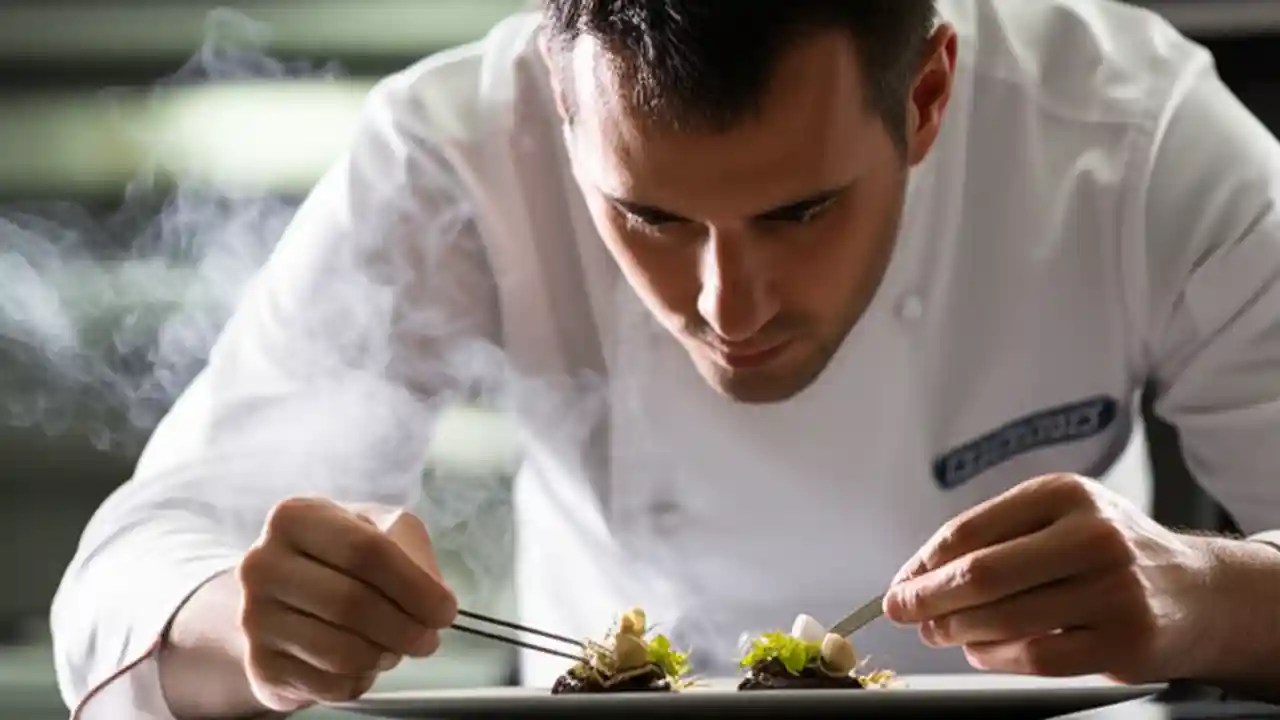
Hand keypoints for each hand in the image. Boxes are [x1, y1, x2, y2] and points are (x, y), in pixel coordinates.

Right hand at [237, 498, 457, 710]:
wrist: (276, 597)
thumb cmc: (337, 556)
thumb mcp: (377, 529)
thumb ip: (410, 550)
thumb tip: (435, 597)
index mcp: (295, 517)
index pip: (366, 551)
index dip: (415, 586)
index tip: (445, 610)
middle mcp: (263, 564)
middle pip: (353, 604)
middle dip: (407, 628)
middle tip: (430, 639)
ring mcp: (254, 617)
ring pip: (341, 651)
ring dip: (385, 655)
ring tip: (397, 648)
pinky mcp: (260, 666)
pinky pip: (328, 684)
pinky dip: (361, 679)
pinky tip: (364, 662)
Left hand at [882, 473, 1218, 682]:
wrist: (1196, 591)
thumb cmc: (1109, 551)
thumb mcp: (1060, 517)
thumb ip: (994, 537)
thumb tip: (919, 575)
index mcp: (1065, 494)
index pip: (969, 530)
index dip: (922, 563)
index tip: (899, 584)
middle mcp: (1092, 536)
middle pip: (982, 575)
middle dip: (929, 599)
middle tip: (904, 612)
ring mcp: (1113, 590)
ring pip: (1004, 619)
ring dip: (956, 631)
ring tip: (940, 632)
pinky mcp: (1124, 640)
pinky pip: (1036, 656)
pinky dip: (995, 658)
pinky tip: (980, 651)